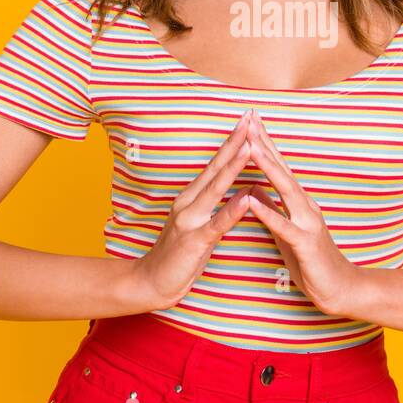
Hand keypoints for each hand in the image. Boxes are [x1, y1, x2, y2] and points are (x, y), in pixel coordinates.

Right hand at [131, 109, 254, 310]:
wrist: (151, 282)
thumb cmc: (179, 255)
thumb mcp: (198, 225)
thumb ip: (216, 207)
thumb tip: (241, 190)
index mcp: (191, 197)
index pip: (215, 164)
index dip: (232, 142)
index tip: (247, 121)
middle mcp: (188, 203)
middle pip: (215, 168)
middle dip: (235, 143)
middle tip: (249, 119)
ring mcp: (189, 220)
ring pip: (216, 189)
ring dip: (234, 167)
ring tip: (251, 147)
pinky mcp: (194, 241)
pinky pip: (216, 223)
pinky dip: (232, 209)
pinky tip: (246, 197)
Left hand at [245, 111, 363, 316]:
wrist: (340, 288)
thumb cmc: (312, 261)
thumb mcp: (286, 231)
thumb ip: (272, 209)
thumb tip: (253, 189)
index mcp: (298, 202)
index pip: (278, 166)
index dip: (264, 143)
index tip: (249, 121)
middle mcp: (305, 205)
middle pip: (281, 169)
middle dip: (265, 144)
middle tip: (249, 118)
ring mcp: (307, 222)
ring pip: (285, 189)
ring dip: (267, 167)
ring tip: (249, 147)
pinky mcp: (305, 243)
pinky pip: (283, 226)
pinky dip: (267, 211)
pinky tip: (251, 199)